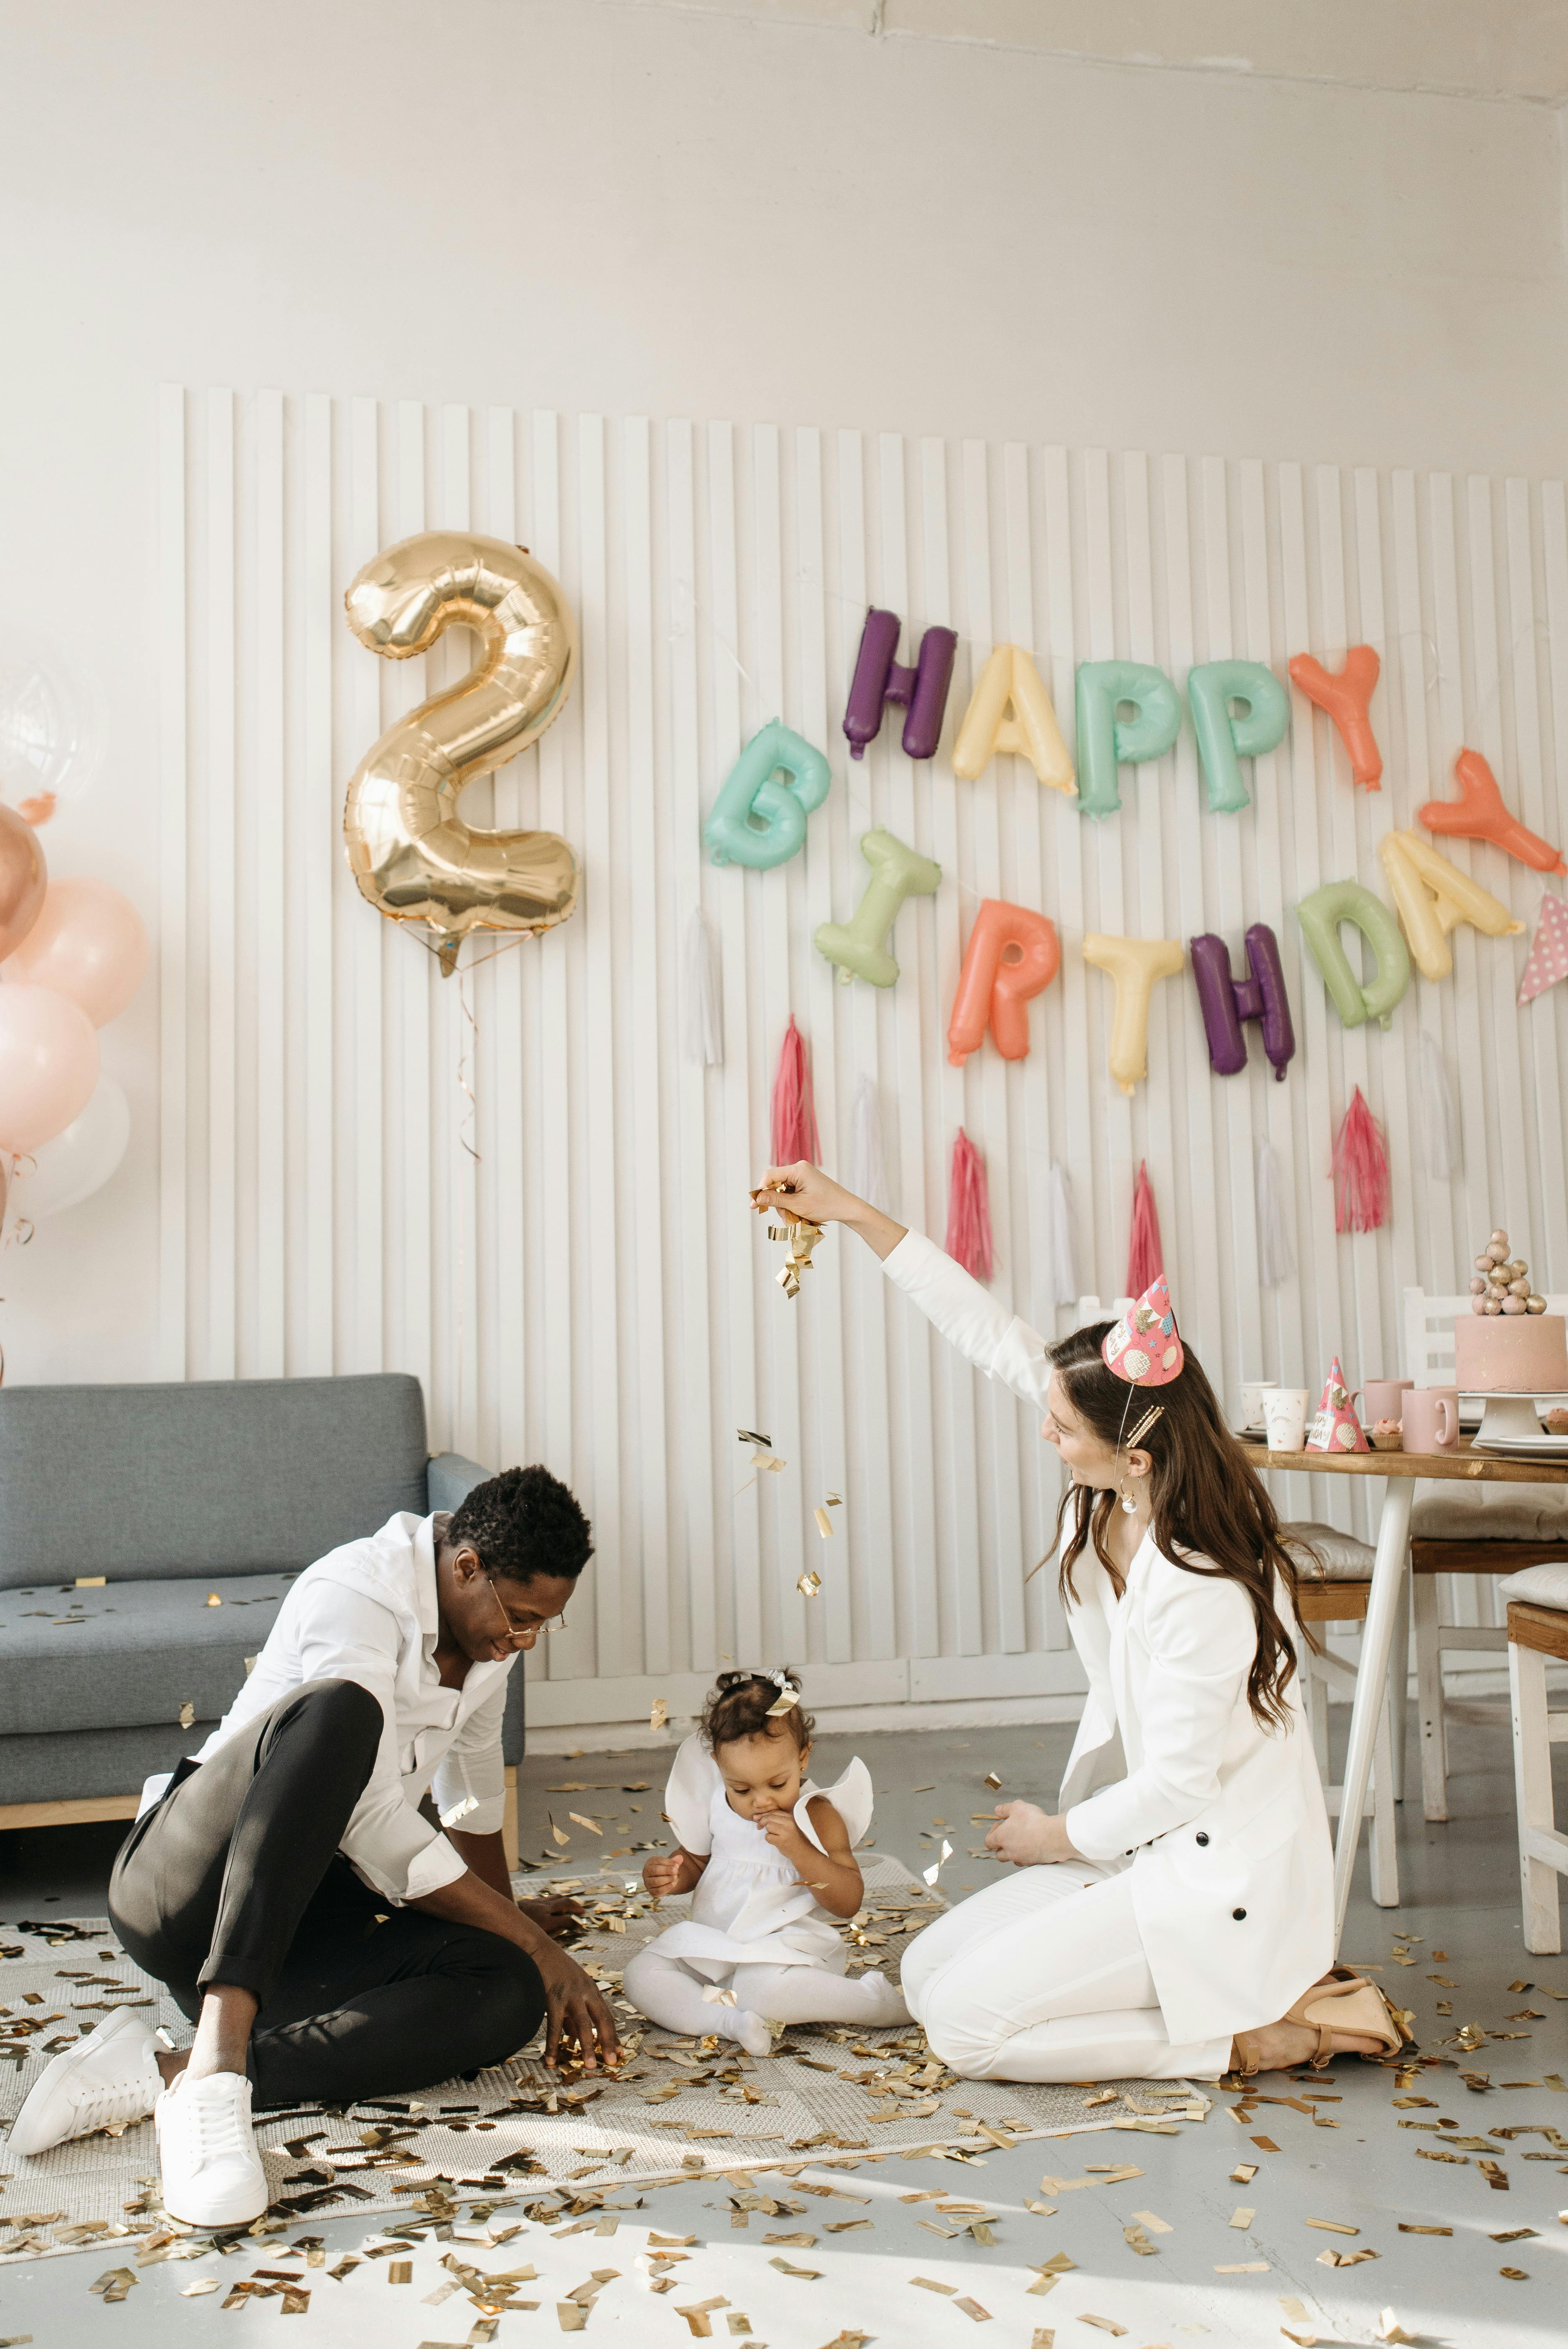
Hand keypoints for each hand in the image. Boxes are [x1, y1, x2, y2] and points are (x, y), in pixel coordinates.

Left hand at [517, 1893, 583, 1942]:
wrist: (504, 1923)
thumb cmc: (522, 1936)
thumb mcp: (540, 1938)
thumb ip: (554, 1932)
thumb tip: (566, 1926)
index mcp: (545, 1921)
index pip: (566, 1920)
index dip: (575, 1923)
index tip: (579, 1926)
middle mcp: (543, 1909)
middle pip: (565, 1903)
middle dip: (576, 1907)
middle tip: (582, 1911)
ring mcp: (539, 1902)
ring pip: (558, 1897)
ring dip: (568, 1901)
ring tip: (574, 1905)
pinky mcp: (534, 1900)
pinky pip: (550, 1898)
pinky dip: (557, 1900)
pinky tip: (559, 1905)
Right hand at [531, 1940, 620, 2071]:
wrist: (538, 1949)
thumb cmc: (555, 1969)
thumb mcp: (571, 1989)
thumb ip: (573, 2015)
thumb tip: (575, 2038)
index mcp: (591, 1990)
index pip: (606, 2016)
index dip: (612, 2035)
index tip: (618, 2053)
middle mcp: (585, 1992)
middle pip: (601, 2020)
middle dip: (607, 2042)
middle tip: (611, 2062)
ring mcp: (570, 1994)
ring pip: (583, 2024)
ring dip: (587, 2046)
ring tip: (590, 2066)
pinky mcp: (553, 1997)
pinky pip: (555, 2025)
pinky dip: (553, 2044)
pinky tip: (552, 2059)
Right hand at [644, 1850, 703, 1897]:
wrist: (662, 1881)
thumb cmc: (665, 1870)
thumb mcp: (669, 1864)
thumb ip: (675, 1861)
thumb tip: (680, 1857)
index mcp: (650, 1863)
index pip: (658, 1861)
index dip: (668, 1862)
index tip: (677, 1864)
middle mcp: (646, 1872)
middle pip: (655, 1870)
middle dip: (667, 1870)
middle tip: (676, 1870)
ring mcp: (647, 1882)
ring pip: (656, 1881)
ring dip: (667, 1879)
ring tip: (675, 1877)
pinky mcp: (651, 1891)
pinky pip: (658, 1890)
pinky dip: (667, 1887)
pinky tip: (673, 1883)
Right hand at [755, 1161, 861, 1227]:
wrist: (846, 1207)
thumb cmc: (826, 1206)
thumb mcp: (798, 1205)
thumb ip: (776, 1200)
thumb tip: (757, 1197)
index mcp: (798, 1169)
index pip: (770, 1175)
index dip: (760, 1190)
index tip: (754, 1205)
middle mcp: (799, 1168)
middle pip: (775, 1183)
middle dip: (777, 1202)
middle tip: (785, 1217)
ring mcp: (803, 1174)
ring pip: (782, 1190)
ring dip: (784, 1206)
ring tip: (795, 1218)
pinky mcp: (805, 1181)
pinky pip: (790, 1191)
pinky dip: (791, 1204)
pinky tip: (798, 1213)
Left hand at [756, 1809, 807, 1854]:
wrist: (802, 1851)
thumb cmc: (793, 1837)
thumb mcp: (788, 1825)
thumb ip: (777, 1819)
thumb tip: (757, 1816)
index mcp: (791, 1817)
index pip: (774, 1811)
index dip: (764, 1814)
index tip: (758, 1818)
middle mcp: (789, 1823)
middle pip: (769, 1818)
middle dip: (761, 1822)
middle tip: (759, 1826)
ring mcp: (785, 1832)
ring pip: (768, 1826)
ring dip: (768, 1831)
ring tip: (773, 1835)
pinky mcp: (782, 1841)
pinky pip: (768, 1837)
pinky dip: (768, 1839)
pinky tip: (774, 1841)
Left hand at [984, 1800, 1079, 1866]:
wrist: (1053, 1837)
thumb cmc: (1034, 1821)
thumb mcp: (1017, 1807)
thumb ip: (1005, 1809)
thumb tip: (997, 1810)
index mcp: (1001, 1838)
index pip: (988, 1842)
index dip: (992, 1832)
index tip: (1001, 1824)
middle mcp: (1009, 1852)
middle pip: (999, 1855)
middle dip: (1002, 1846)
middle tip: (1011, 1834)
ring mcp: (1022, 1859)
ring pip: (1013, 1859)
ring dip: (1015, 1851)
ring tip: (1024, 1839)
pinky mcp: (1034, 1863)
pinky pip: (1027, 1861)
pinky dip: (1028, 1855)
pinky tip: (1035, 1845)